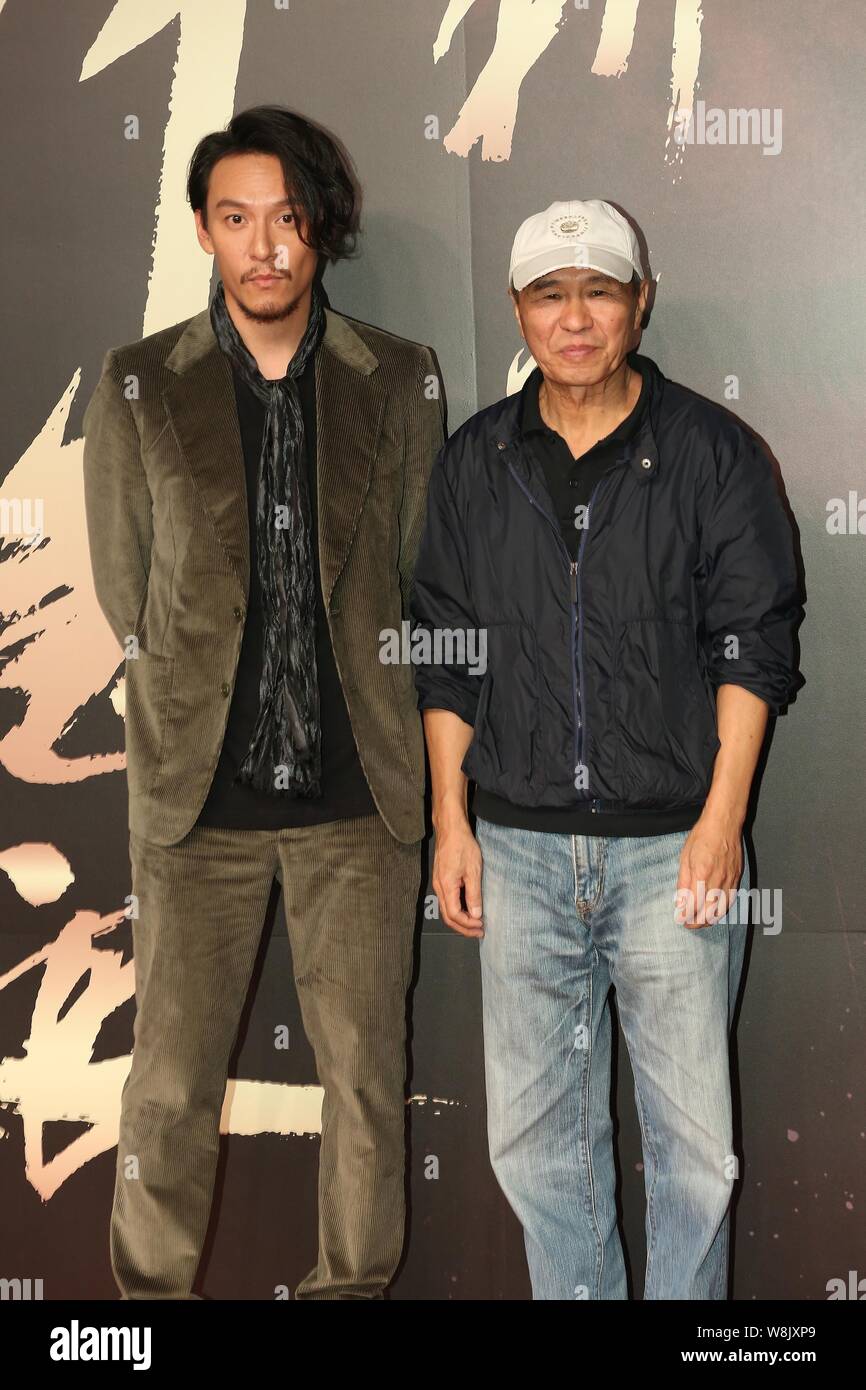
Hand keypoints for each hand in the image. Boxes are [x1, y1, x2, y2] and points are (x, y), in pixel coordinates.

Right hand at [432, 817, 483, 936]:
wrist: (450, 829)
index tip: (481, 926)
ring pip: (446, 909)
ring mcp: (439, 883)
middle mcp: (439, 887)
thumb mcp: (473, 871)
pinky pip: (447, 900)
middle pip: (448, 916)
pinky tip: (468, 909)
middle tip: (478, 932)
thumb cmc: (461, 845)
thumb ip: (474, 894)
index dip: (468, 924)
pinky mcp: (442, 879)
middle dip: (463, 927)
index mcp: (446, 887)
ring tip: (475, 923)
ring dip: (460, 920)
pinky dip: (457, 909)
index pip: (454, 915)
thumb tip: (476, 913)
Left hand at [675, 814, 743, 928]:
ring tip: (700, 922)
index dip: (686, 916)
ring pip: (721, 909)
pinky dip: (722, 910)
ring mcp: (729, 880)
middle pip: (708, 912)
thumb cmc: (702, 837)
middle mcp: (717, 880)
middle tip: (688, 924)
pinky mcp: (737, 878)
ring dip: (710, 920)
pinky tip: (715, 913)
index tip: (680, 919)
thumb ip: (683, 882)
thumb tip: (680, 902)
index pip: (693, 905)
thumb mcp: (685, 857)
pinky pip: (730, 900)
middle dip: (697, 923)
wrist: (724, 824)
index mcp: (701, 874)